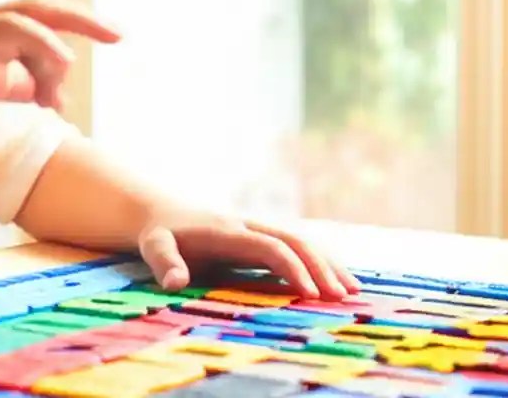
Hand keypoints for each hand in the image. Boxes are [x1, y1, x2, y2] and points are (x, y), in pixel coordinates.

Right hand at [0, 0, 120, 119]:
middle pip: (41, 5)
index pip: (39, 20)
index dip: (75, 26)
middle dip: (84, 17)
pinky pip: (6, 31)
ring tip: (87, 56)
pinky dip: (40, 43)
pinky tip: (58, 66)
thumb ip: (13, 84)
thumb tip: (48, 88)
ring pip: (27, 14)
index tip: (108, 42)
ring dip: (65, 31)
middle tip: (120, 35)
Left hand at [136, 204, 360, 299]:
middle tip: (344, 297)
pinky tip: (337, 280)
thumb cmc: (159, 234)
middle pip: (294, 240)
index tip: (312, 294)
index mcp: (228, 231)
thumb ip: (164, 263)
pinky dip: (319, 260)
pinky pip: (296, 245)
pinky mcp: (261, 236)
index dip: (292, 268)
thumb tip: (175, 283)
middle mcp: (249, 226)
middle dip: (321, 266)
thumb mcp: (153, 246)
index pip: (270, 247)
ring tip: (353, 291)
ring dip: (327, 263)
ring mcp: (258, 229)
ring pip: (301, 240)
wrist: (161, 211)